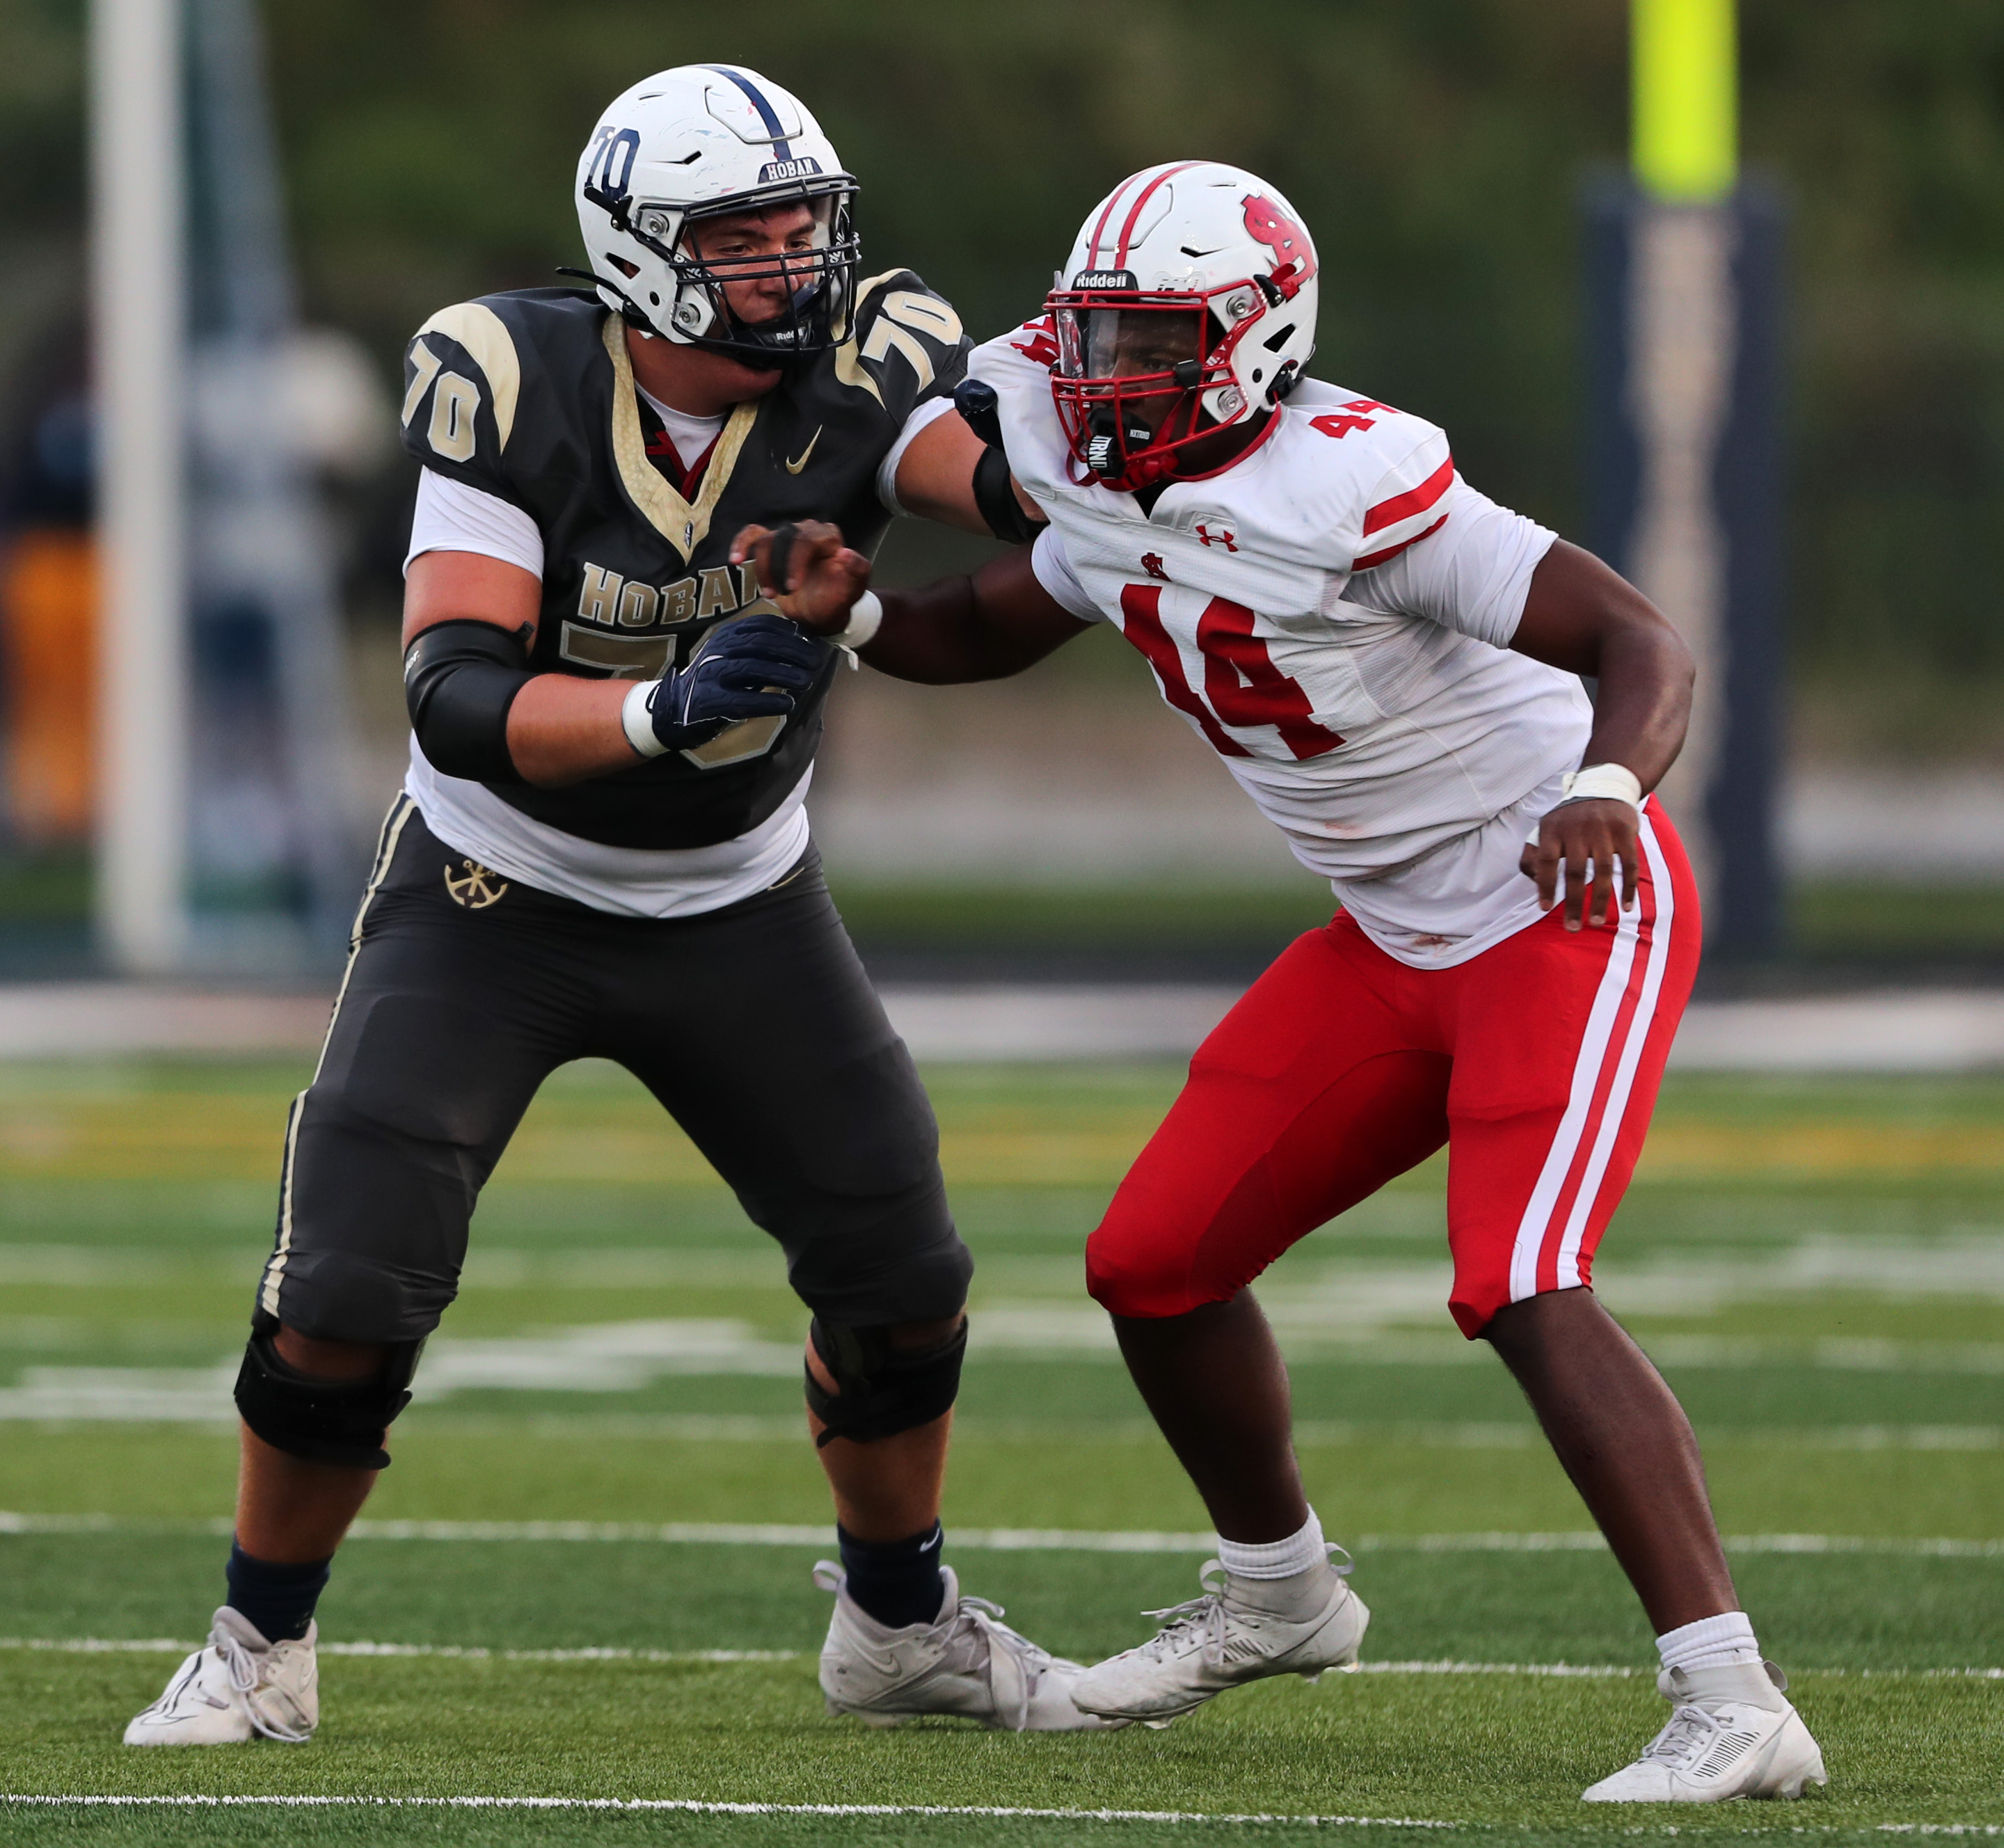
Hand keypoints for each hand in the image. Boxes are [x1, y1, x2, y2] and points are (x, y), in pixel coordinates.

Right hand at [641, 613, 826, 750]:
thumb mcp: (735, 657)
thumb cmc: (717, 682)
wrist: (675, 708)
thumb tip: (804, 644)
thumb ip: (762, 651)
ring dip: (784, 674)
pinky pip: (743, 700)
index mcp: (727, 636)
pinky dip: (768, 702)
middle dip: (792, 652)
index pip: (762, 626)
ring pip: (752, 668)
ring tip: (806, 681)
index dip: (790, 633)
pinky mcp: (709, 701)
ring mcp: (711, 675)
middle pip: (760, 644)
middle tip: (815, 663)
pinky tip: (786, 704)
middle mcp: (718, 650)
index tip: (811, 643)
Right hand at [729, 520, 871, 633]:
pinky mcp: (771, 546)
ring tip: (769, 594)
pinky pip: (752, 535)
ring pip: (765, 541)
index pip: (806, 540)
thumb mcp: (854, 588)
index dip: (794, 563)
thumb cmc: (838, 598)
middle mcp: (807, 531)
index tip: (791, 588)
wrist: (823, 611)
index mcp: (828, 537)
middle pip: (783, 538)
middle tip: (779, 595)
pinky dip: (741, 545)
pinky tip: (735, 559)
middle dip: (777, 568)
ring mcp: (787, 537)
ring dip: (763, 569)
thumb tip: (846, 554)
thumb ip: (857, 570)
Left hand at [1519, 798, 1637, 931]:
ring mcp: (1603, 829)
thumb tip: (1535, 882)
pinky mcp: (1626, 831)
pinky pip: (1629, 865)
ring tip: (1595, 923)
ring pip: (1603, 872)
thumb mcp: (1546, 828)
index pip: (1546, 861)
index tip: (1545, 908)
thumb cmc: (1569, 818)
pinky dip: (1628, 888)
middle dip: (1573, 904)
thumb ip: (1533, 855)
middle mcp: (1578, 828)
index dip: (1545, 886)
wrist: (1604, 787)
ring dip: (1600, 901)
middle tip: (1571, 928)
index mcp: (1553, 828)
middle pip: (1575, 872)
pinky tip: (1626, 907)